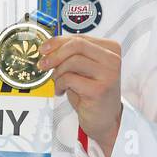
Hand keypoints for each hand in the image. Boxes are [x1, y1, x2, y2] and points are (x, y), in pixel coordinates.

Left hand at [37, 34, 123, 156]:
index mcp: (111, 49)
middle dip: (55, 54)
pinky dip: (60, 84)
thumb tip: (49, 47)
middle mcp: (113, 59)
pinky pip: (70, 78)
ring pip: (72, 61)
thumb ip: (72, 55)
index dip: (58, 41)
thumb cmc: (92, 93)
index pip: (80, 37)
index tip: (44, 49)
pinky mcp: (100, 89)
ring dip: (58, 72)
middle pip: (77, 45)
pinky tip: (62, 91)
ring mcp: (109, 74)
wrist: (104, 118)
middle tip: (43, 64)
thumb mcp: (83, 69)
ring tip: (57, 82)